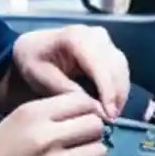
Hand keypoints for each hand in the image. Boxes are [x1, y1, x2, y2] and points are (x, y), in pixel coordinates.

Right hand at [0, 91, 106, 155]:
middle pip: (96, 126)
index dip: (88, 110)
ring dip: (91, 155)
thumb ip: (50, 114)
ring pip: (99, 151)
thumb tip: (90, 112)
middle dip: (92, 132)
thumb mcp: (15, 121)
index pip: (83, 101)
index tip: (83, 119)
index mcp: (33, 114)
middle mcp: (46, 137)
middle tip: (80, 141)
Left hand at [13, 25, 130, 118]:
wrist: (33, 47)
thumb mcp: (42, 77)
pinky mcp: (108, 48)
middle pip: (115, 66)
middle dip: (117, 95)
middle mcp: (94, 34)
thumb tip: (97, 110)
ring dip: (121, 93)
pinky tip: (112, 104)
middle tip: (111, 121)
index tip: (109, 116)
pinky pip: (120, 69)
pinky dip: (119, 87)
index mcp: (75, 37)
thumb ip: (68, 91)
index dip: (108, 92)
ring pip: (121, 68)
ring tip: (112, 115)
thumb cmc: (33, 61)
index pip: (99, 65)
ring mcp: (104, 39)